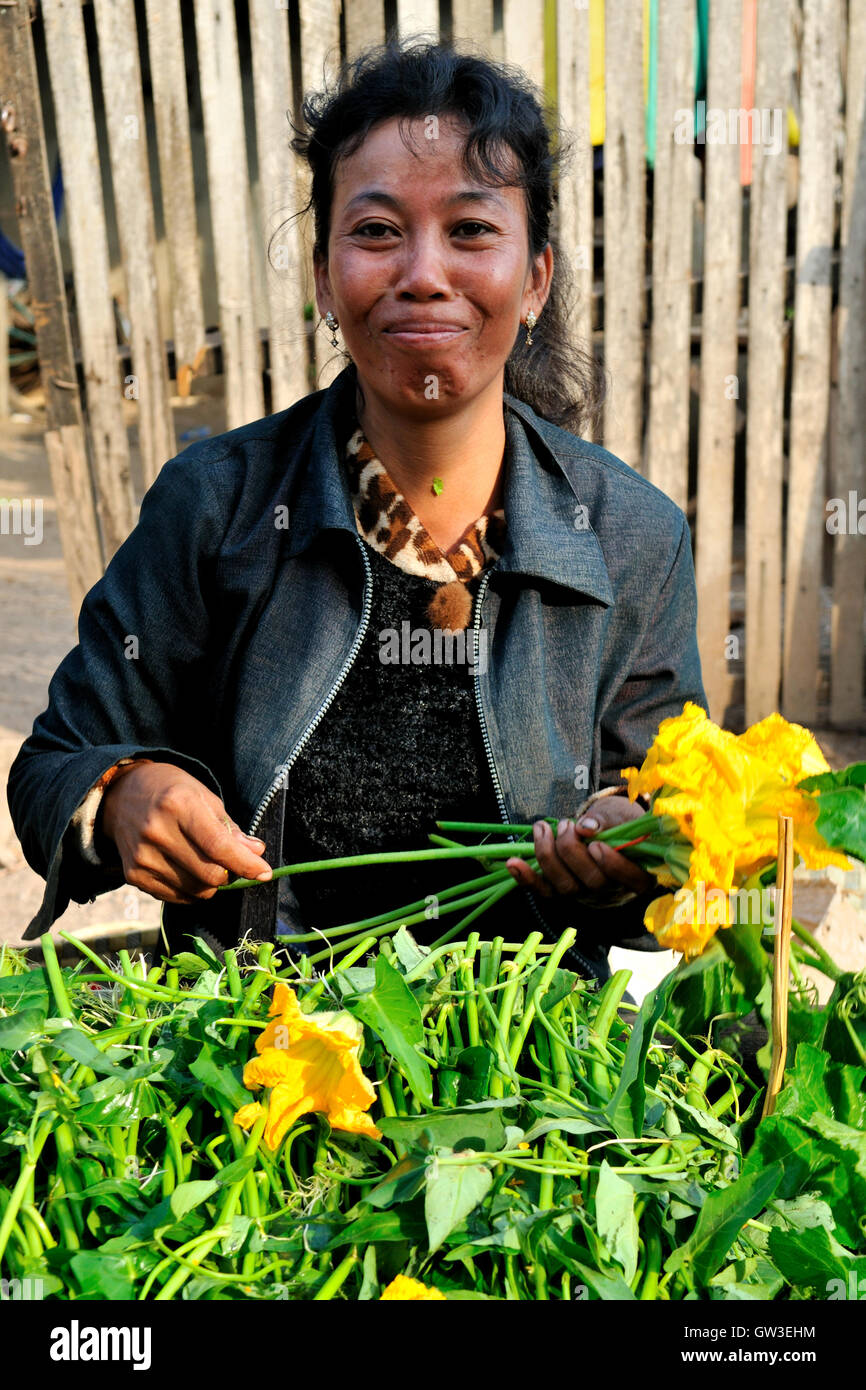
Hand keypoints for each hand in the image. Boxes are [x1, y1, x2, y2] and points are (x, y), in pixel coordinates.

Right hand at [99, 761, 271, 905]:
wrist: (121, 796)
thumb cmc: (171, 792)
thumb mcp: (205, 796)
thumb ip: (230, 828)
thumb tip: (256, 852)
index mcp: (178, 804)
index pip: (218, 846)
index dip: (245, 864)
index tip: (264, 872)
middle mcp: (156, 831)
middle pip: (209, 874)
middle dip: (230, 874)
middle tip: (233, 864)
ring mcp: (142, 856)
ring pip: (195, 890)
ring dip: (211, 884)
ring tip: (208, 863)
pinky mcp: (133, 875)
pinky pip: (176, 897)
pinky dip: (191, 890)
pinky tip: (188, 870)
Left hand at [505, 796, 653, 901]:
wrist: (603, 829)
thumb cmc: (619, 822)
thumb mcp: (620, 814)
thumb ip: (608, 820)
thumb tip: (587, 827)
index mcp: (637, 873)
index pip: (632, 879)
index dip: (614, 866)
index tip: (597, 845)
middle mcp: (610, 890)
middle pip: (593, 882)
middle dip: (573, 851)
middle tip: (567, 824)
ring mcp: (584, 893)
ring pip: (565, 887)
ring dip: (548, 856)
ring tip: (543, 827)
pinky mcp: (560, 891)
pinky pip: (542, 890)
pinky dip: (526, 878)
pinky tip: (513, 862)